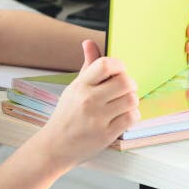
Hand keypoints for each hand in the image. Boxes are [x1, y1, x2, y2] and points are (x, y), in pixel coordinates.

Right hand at [37, 40, 139, 169]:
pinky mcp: (106, 134)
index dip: (118, 65)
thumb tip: (89, 42)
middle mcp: (89, 100)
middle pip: (124, 81)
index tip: (119, 71)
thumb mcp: (74, 87)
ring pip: (131, 99)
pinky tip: (123, 116)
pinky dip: (132, 115)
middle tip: (124, 89)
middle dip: (129, 83)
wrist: (56, 146)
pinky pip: (131, 118)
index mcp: (81, 85)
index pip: (105, 64)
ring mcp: (98, 118)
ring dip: (132, 100)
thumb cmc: (67, 114)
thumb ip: (87, 66)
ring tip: (123, 103)